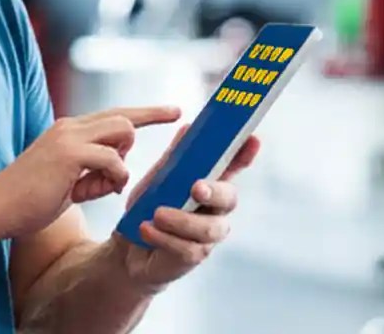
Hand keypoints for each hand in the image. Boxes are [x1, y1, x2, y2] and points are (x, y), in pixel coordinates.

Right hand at [0, 106, 180, 239]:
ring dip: (120, 164)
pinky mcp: (70, 153)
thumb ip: (90, 170)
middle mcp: (71, 126)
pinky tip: (88, 193)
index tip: (174, 111)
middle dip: (140, 135)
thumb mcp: (66, 180)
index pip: (115, 115)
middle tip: (135, 155)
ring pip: (123, 132)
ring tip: (96, 188)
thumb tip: (116, 172)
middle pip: (125, 118)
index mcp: (69, 130)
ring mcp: (70, 136)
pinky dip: (111, 179)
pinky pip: (113, 160)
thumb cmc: (28, 200)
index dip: (147, 113)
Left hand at [107, 127, 260, 291]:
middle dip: (215, 192)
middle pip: (229, 199)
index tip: (253, 139)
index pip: (234, 166)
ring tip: (157, 214)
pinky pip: (186, 248)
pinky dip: (164, 237)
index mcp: (211, 183)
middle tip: (196, 188)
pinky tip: (146, 230)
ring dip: (181, 219)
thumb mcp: (159, 179)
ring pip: (208, 228)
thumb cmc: (149, 208)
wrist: (130, 246)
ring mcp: (208, 234)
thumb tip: (189, 128)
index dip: (245, 154)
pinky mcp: (193, 256)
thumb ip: (175, 157)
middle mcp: (217, 209)